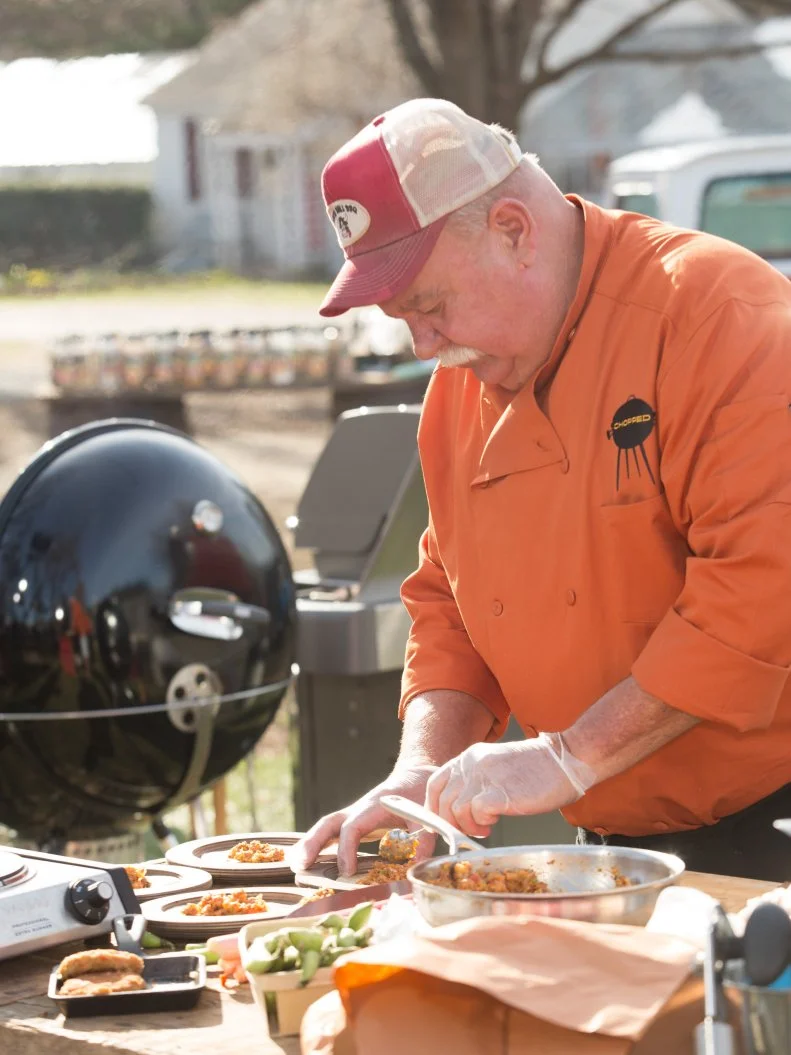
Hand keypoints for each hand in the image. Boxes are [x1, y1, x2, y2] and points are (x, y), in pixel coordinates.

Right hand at [290, 764, 437, 876]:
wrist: (415, 776)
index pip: (352, 828)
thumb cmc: (419, 794)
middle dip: (313, 843)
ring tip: (295, 866)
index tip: (347, 872)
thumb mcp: (426, 814)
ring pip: (326, 827)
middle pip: (329, 823)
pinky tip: (307, 861)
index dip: (346, 849)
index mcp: (374, 806)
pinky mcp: (354, 823)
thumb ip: (424, 840)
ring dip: (309, 844)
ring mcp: (353, 816)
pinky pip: (332, 833)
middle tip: (300, 866)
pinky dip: (318, 844)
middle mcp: (358, 810)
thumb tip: (419, 868)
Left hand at [426, 736, 593, 837]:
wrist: (564, 761)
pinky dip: (481, 824)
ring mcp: (484, 777)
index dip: (433, 807)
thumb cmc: (536, 770)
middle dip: (451, 823)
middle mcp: (472, 764)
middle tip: (470, 829)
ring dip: (469, 825)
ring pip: (456, 810)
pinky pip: (475, 814)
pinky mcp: (499, 792)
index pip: (436, 784)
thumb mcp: (496, 767)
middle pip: (442, 801)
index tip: (439, 824)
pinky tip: (495, 822)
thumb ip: (476, 782)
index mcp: (470, 757)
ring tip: (487, 826)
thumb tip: (460, 809)